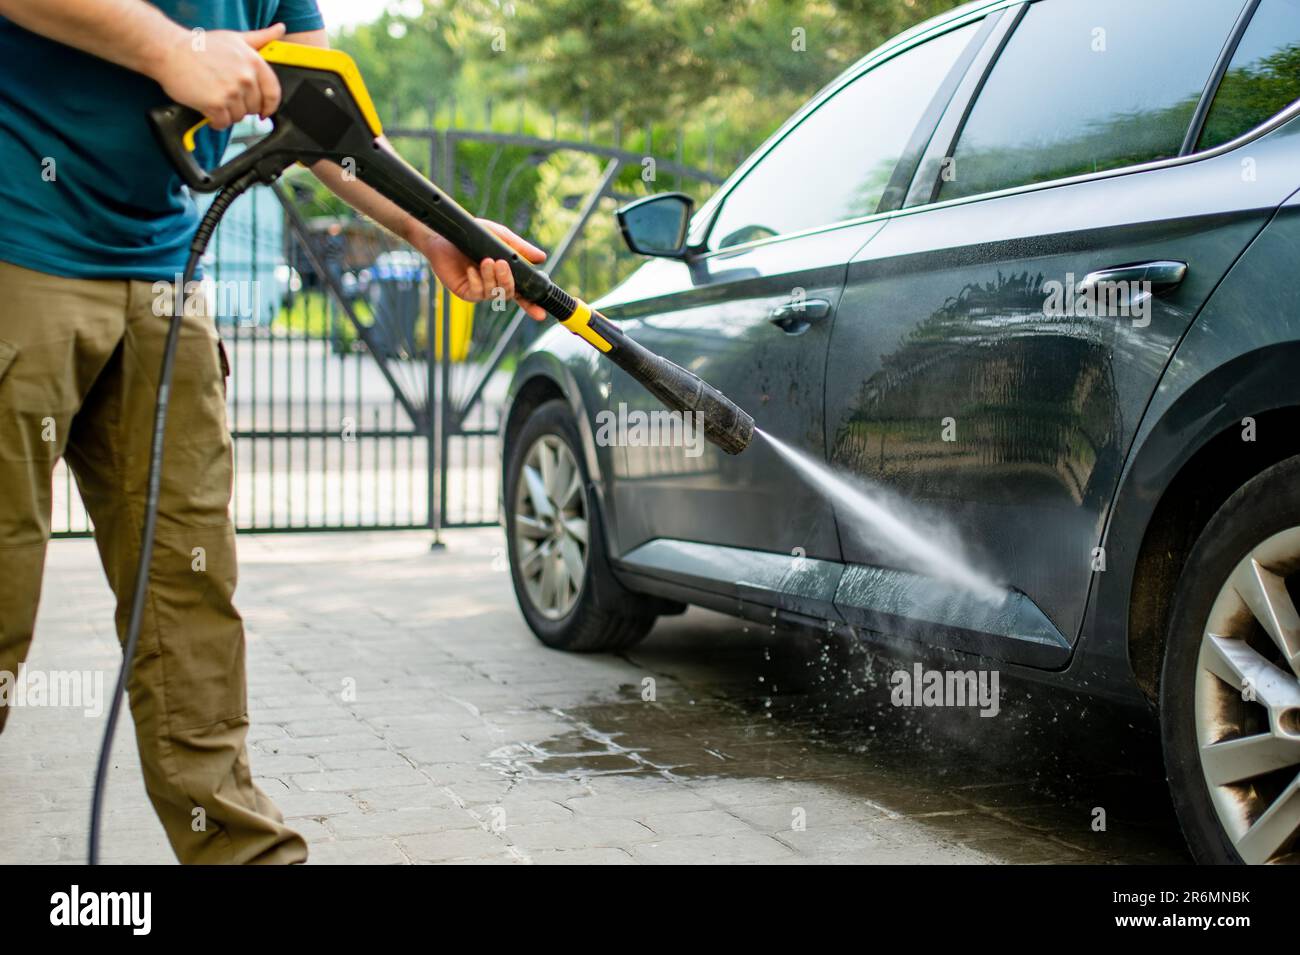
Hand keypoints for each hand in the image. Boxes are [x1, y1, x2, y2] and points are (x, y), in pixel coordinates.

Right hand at [152, 23, 285, 129]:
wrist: (169, 50)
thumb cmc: (200, 46)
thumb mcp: (235, 38)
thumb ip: (261, 38)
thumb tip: (280, 29)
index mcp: (254, 62)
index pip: (273, 92)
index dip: (269, 105)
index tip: (264, 110)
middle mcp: (245, 77)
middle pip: (254, 107)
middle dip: (242, 106)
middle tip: (226, 96)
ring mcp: (231, 92)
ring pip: (239, 117)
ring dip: (227, 113)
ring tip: (215, 99)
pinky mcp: (216, 104)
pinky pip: (223, 123)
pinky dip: (216, 121)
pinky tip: (208, 110)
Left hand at [410, 220, 548, 320]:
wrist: (445, 234)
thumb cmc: (473, 234)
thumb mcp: (500, 237)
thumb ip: (520, 248)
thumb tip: (542, 257)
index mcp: (506, 274)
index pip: (522, 293)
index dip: (532, 305)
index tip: (541, 313)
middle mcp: (494, 284)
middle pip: (509, 294)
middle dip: (507, 280)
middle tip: (502, 264)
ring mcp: (480, 290)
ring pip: (494, 293)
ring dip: (491, 278)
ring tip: (485, 260)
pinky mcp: (466, 292)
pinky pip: (477, 293)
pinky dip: (477, 280)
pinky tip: (471, 268)